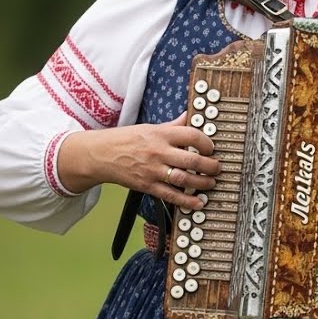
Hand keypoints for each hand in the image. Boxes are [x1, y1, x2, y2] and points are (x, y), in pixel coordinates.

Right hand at [57, 113, 220, 211]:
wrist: (99, 154)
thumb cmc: (125, 139)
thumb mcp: (150, 127)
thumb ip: (172, 125)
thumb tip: (189, 116)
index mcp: (160, 134)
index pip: (192, 136)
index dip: (207, 143)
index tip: (212, 148)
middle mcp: (158, 152)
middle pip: (192, 160)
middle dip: (210, 166)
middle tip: (218, 167)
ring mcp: (153, 170)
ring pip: (184, 179)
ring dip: (202, 183)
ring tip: (211, 182)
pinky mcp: (147, 185)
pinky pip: (170, 195)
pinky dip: (186, 200)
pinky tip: (198, 202)